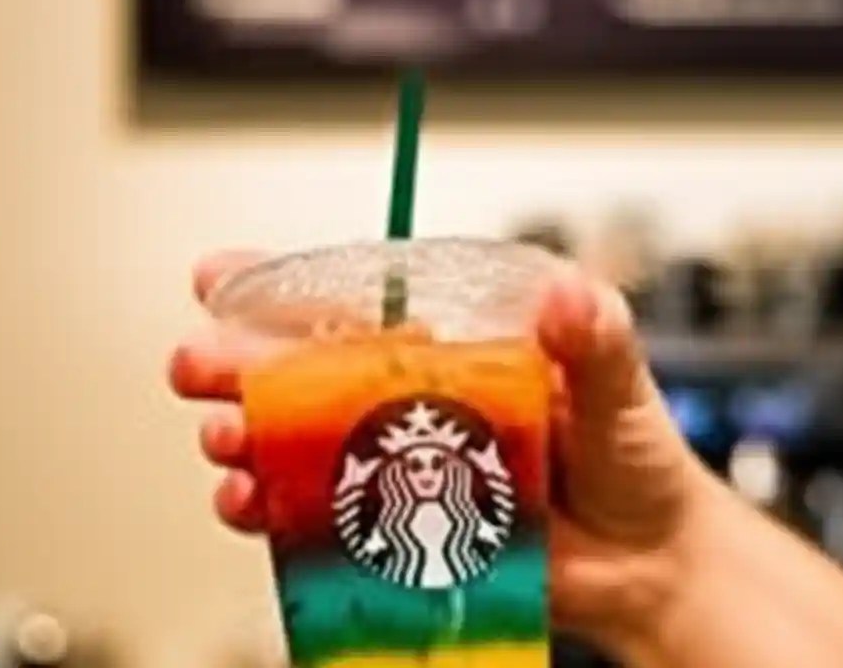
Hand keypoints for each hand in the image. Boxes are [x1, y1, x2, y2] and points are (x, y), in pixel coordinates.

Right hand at [169, 251, 716, 654]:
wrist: (648, 565)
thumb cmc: (635, 460)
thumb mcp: (623, 386)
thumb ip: (596, 337)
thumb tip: (568, 297)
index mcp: (454, 350)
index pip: (358, 306)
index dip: (284, 290)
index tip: (220, 278)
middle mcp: (411, 402)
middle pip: (302, 372)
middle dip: (236, 363)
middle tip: (194, 364)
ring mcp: (396, 468)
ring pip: (295, 443)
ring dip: (245, 438)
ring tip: (224, 441)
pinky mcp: (393, 531)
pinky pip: (316, 516)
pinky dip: (272, 511)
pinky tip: (248, 504)